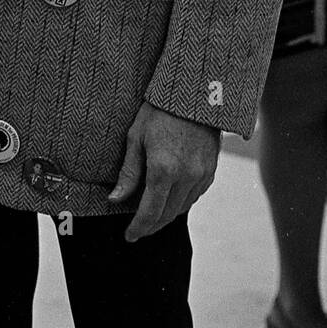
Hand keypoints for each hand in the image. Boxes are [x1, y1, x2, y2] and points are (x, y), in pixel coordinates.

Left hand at [108, 101, 220, 241]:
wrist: (195, 91)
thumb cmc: (160, 109)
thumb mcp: (136, 137)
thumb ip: (128, 172)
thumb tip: (115, 199)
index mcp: (163, 169)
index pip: (150, 212)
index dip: (138, 228)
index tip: (129, 236)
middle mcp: (186, 176)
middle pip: (167, 215)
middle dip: (151, 226)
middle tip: (138, 230)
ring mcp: (201, 174)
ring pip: (183, 208)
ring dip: (167, 215)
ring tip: (152, 215)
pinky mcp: (211, 169)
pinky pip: (195, 195)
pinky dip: (182, 202)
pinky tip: (171, 197)